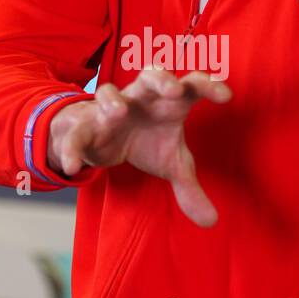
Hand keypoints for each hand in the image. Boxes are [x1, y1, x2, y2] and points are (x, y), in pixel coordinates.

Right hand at [47, 68, 231, 225]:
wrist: (105, 138)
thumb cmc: (147, 141)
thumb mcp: (171, 164)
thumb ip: (189, 188)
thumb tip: (211, 221)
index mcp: (168, 101)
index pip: (191, 85)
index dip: (208, 86)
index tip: (227, 97)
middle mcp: (141, 97)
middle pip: (151, 75)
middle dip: (162, 79)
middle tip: (175, 90)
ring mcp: (111, 108)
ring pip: (108, 93)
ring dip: (113, 100)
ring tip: (120, 113)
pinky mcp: (86, 125)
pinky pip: (76, 132)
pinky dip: (71, 147)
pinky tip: (73, 167)